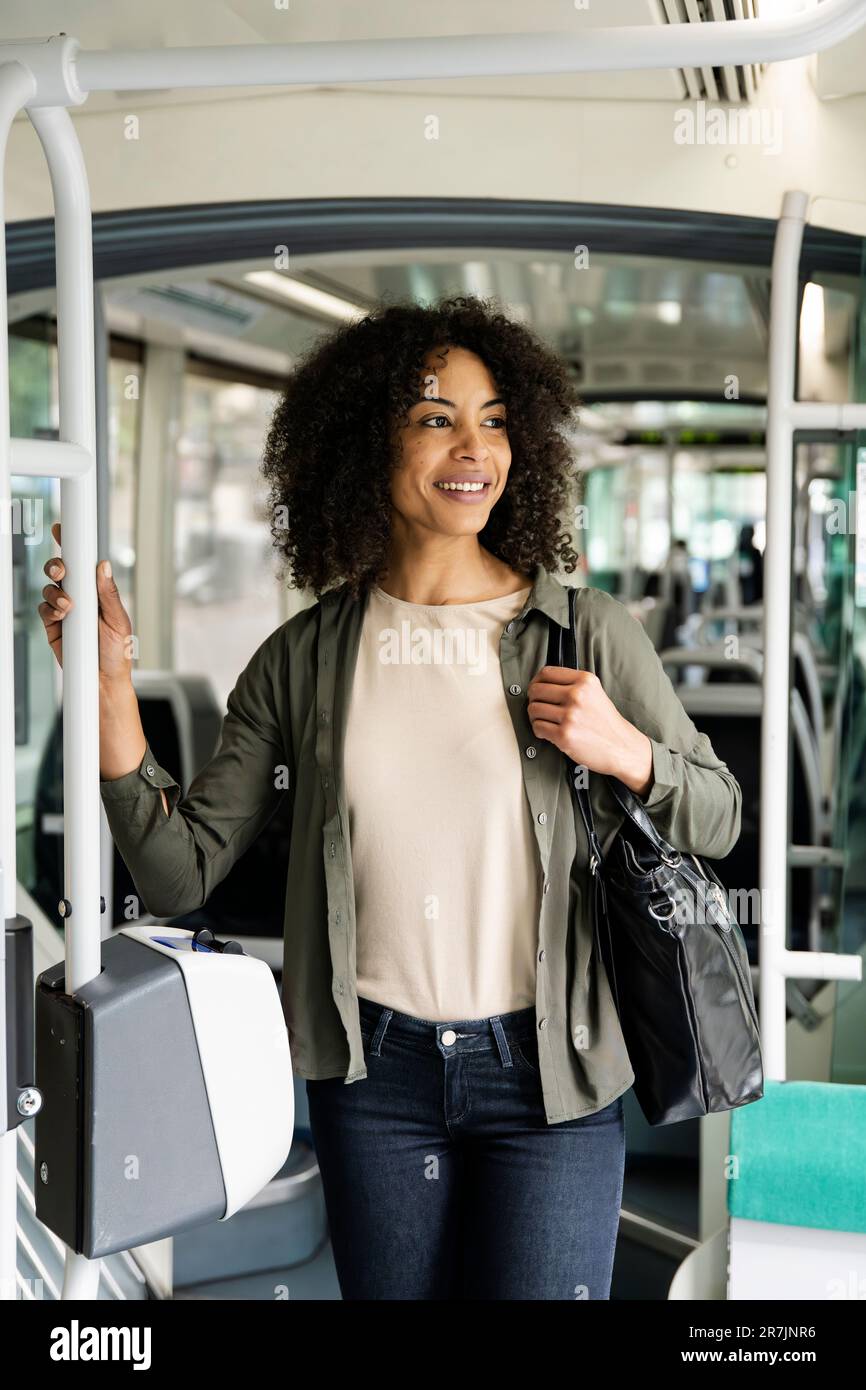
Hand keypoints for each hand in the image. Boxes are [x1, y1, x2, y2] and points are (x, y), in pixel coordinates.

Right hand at [39, 521, 133, 682]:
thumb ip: (108, 594)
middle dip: (57, 566)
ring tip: (68, 607)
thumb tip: (103, 566)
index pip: (83, 563)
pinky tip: (61, 616)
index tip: (62, 528)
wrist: (103, 680)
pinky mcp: (52, 624)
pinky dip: (49, 609)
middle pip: (60, 570)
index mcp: (97, 590)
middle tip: (62, 571)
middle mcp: (80, 596)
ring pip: (50, 588)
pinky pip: (43, 609)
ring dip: (55, 593)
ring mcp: (64, 609)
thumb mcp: (119, 621)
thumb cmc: (117, 651)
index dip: (71, 545)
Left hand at [526, 664, 654, 796]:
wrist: (622, 747)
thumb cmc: (606, 723)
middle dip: (533, 700)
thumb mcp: (595, 692)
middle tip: (538, 707)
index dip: (536, 681)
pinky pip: (538, 727)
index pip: (546, 672)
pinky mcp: (564, 735)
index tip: (536, 688)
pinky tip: (548, 732)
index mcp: (584, 681)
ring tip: (544, 721)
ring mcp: (570, 715)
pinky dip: (539, 731)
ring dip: (534, 717)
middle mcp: (577, 695)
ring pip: (533, 709)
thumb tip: (541, 684)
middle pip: (536, 690)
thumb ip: (572, 684)